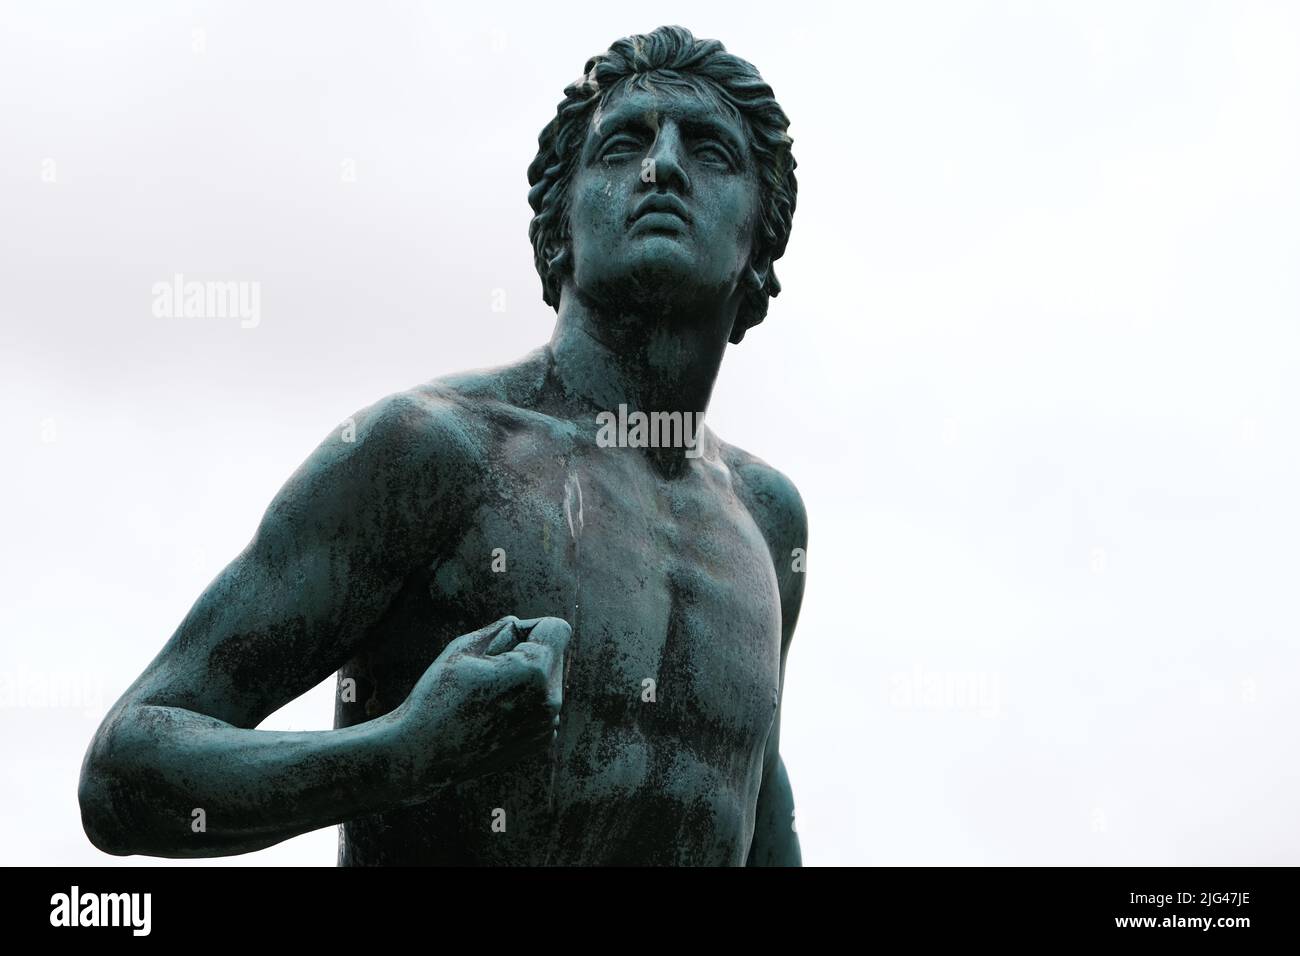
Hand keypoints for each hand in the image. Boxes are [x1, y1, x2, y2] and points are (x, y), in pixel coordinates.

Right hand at [387, 615, 571, 793]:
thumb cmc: (439, 696)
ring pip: (547, 682)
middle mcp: (550, 699)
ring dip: (526, 681)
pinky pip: (542, 707)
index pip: (557, 628)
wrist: (423, 756)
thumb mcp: (463, 648)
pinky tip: (493, 716)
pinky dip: (525, 705)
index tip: (503, 643)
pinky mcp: (541, 741)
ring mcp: (548, 725)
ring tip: (486, 698)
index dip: (530, 627)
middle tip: (487, 673)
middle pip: (552, 655)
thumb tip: (519, 625)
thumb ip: (500, 629)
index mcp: (534, 670)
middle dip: (527, 654)